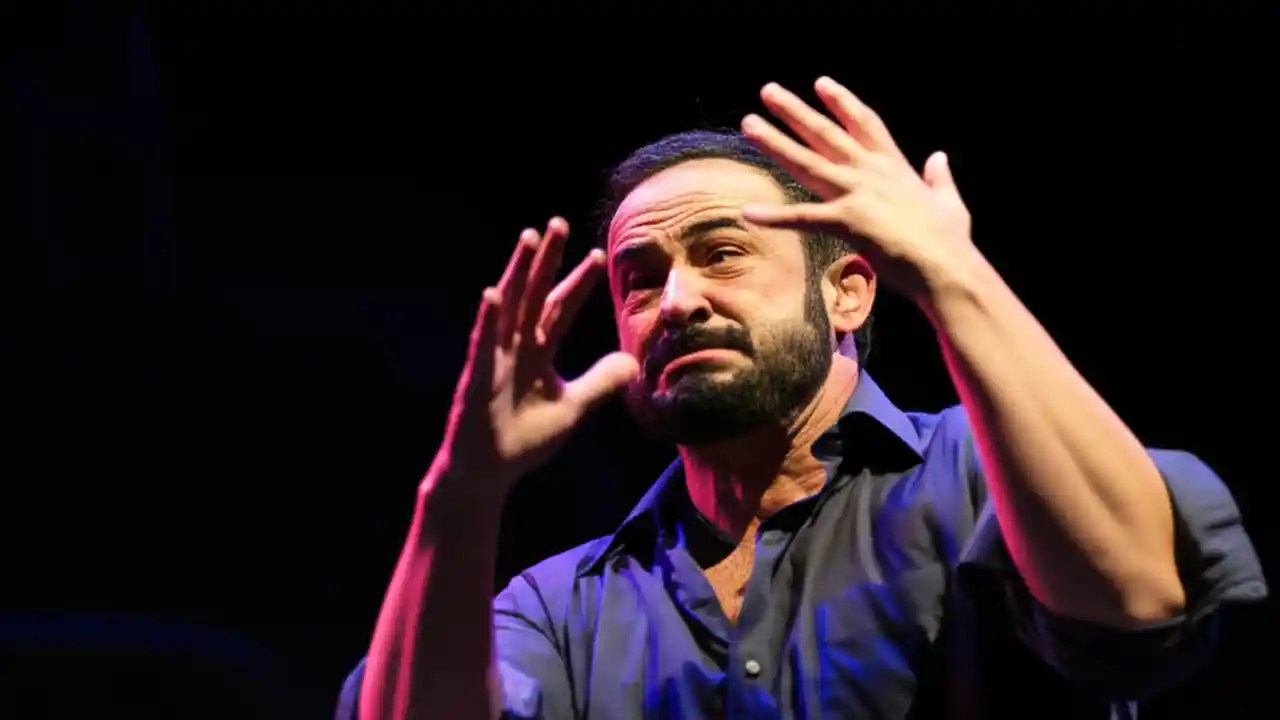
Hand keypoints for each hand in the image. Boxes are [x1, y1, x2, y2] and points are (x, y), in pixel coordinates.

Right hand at [429, 218, 638, 497]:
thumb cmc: (522, 438)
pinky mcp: (479, 376)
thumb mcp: (572, 407)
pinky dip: (488, 318)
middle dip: (546, 259)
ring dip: (518, 272)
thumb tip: (633, 361)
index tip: (600, 255)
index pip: (561, 308)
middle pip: (534, 294)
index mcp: (537, 350)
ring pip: (509, 306)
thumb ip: (599, 382)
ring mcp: (495, 357)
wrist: (489, 471)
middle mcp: (515, 345)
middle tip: (557, 223)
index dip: (580, 283)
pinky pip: (484, 342)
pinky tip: (493, 292)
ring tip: (528, 238)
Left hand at [739, 76, 979, 303]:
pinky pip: (801, 218)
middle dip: (794, 111)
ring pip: (806, 162)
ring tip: (748, 123)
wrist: (946, 266)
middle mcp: (870, 172)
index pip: (864, 123)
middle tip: (767, 91)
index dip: (841, 102)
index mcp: (894, 166)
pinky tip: (747, 211)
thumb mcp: (949, 201)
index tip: (820, 83)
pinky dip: (773, 216)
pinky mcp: (846, 221)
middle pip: (825, 134)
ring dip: (775, 142)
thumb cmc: (950, 241)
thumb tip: (939, 157)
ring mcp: (857, 194)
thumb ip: (940, 177)